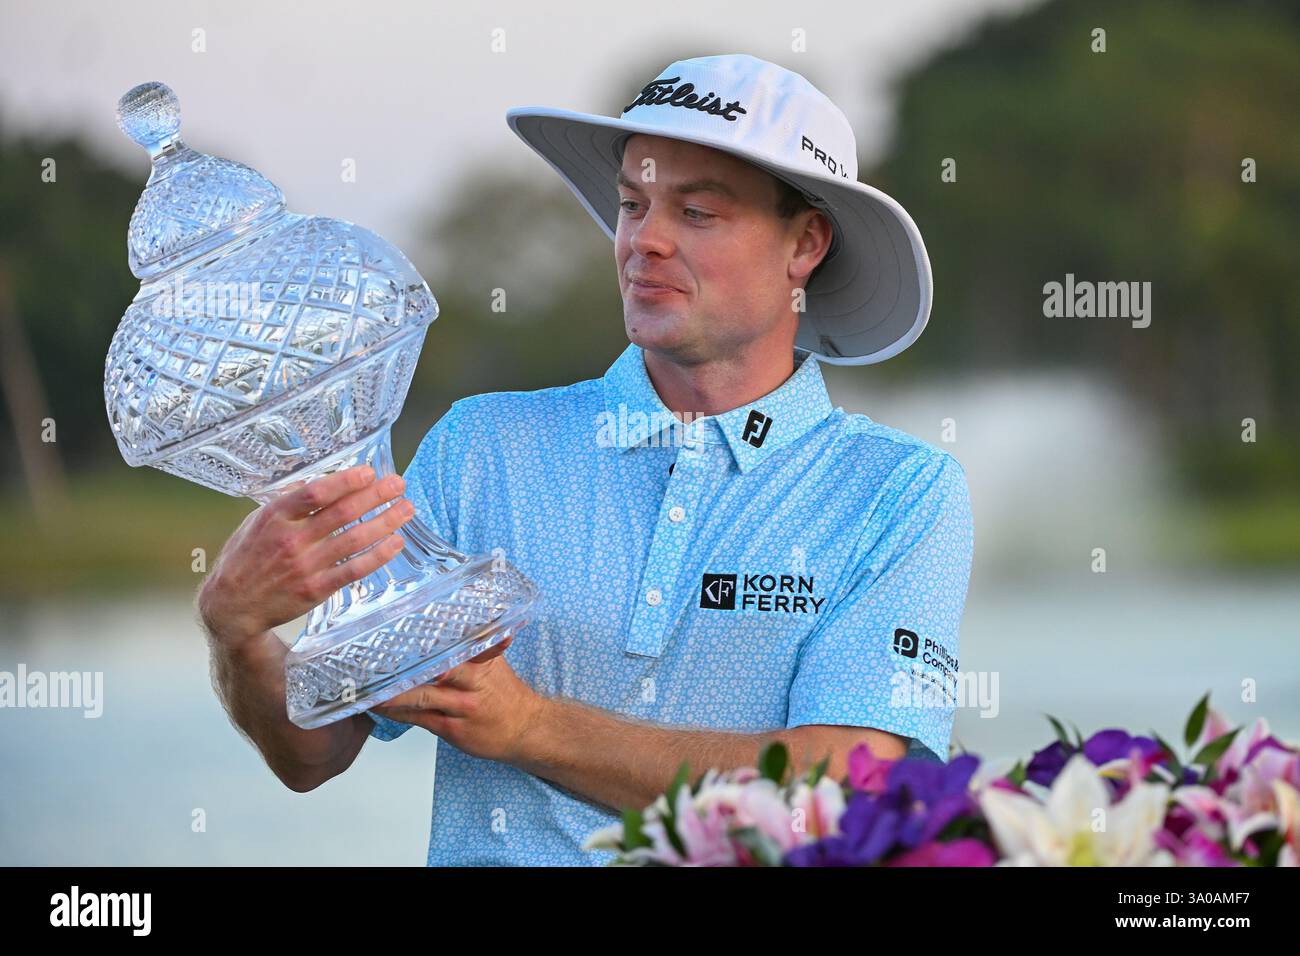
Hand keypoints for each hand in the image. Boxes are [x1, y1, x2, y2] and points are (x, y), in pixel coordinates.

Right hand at [197, 465, 414, 646]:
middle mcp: (291, 540)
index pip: (315, 493)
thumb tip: (318, 480)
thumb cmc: (245, 557)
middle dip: (375, 495)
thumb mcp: (256, 521)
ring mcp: (305, 566)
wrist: (231, 606)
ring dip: (385, 522)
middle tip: (398, 483)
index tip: (369, 471)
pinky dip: (378, 556)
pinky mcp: (316, 589)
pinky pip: (354, 570)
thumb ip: (287, 502)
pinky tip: (396, 542)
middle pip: (342, 513)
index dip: (345, 481)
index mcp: (275, 517)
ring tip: (407, 508)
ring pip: (354, 539)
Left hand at [370, 634, 545, 764]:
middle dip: (407, 661)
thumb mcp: (495, 662)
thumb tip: (449, 619)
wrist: (526, 729)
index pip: (456, 640)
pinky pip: (418, 718)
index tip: (403, 621)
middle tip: (376, 652)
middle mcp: (473, 681)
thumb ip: (474, 643)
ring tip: (367, 682)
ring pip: (422, 695)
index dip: (430, 632)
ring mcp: (461, 706)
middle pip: (438, 666)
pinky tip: (377, 705)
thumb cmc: (505, 694)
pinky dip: (395, 711)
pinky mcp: (451, 727)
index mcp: (483, 659)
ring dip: (393, 690)